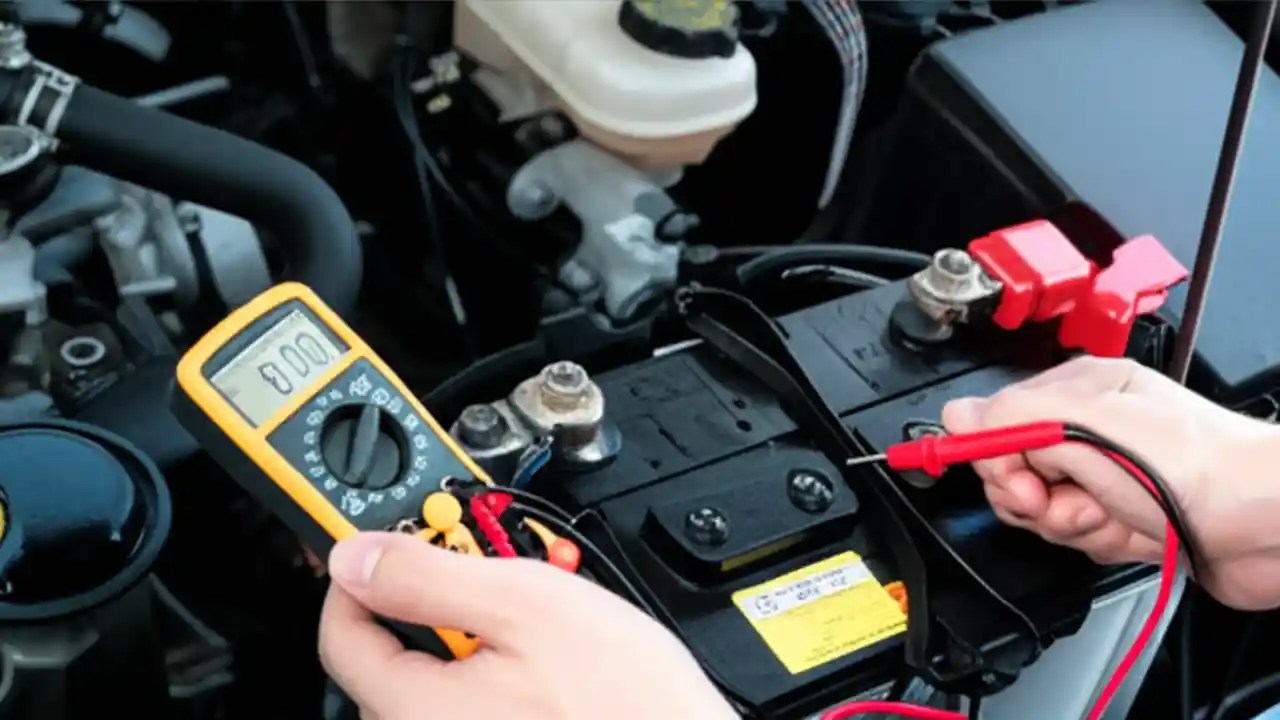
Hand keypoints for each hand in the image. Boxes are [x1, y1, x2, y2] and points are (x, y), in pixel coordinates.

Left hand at [318, 532, 736, 719]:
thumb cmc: (625, 700)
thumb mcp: (527, 605)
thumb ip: (427, 576)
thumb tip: (357, 554)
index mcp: (414, 707)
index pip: (340, 632)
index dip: (357, 572)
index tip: (386, 541)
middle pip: (387, 658)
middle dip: (428, 605)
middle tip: (484, 572)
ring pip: (432, 683)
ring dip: (465, 640)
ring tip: (529, 619)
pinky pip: (467, 707)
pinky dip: (490, 675)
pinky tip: (537, 661)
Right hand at [941, 356, 1279, 609]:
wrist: (1266, 525)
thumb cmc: (1196, 464)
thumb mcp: (1090, 425)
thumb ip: (1014, 417)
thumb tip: (955, 415)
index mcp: (1076, 393)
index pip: (996, 422)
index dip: (996, 457)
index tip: (1015, 478)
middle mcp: (1087, 432)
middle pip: (1012, 472)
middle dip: (1033, 497)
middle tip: (1067, 499)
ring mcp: (1104, 477)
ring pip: (1042, 511)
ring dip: (1069, 522)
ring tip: (1107, 514)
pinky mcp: (1120, 519)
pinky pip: (1076, 537)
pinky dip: (1096, 541)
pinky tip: (1126, 531)